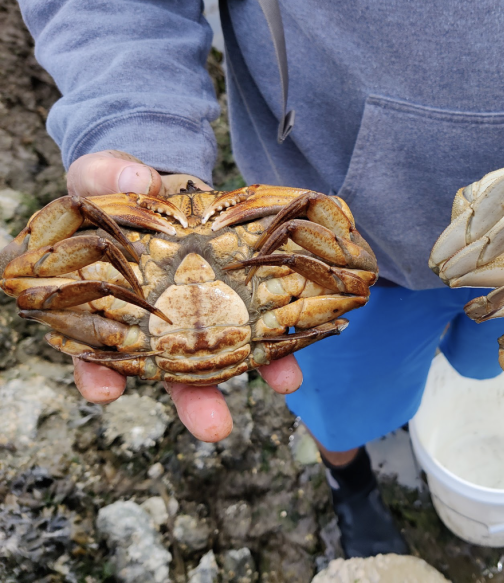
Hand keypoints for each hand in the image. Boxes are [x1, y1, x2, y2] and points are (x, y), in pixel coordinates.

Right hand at [67, 150, 303, 440]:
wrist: (168, 188)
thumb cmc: (121, 189)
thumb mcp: (104, 172)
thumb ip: (108, 173)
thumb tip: (140, 180)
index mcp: (110, 301)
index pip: (95, 345)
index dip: (98, 372)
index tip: (106, 393)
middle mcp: (161, 318)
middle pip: (173, 367)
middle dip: (195, 397)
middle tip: (214, 427)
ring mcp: (206, 308)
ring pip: (231, 347)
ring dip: (259, 367)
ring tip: (286, 382)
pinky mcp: (245, 291)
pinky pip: (269, 312)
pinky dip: (291, 325)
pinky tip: (312, 333)